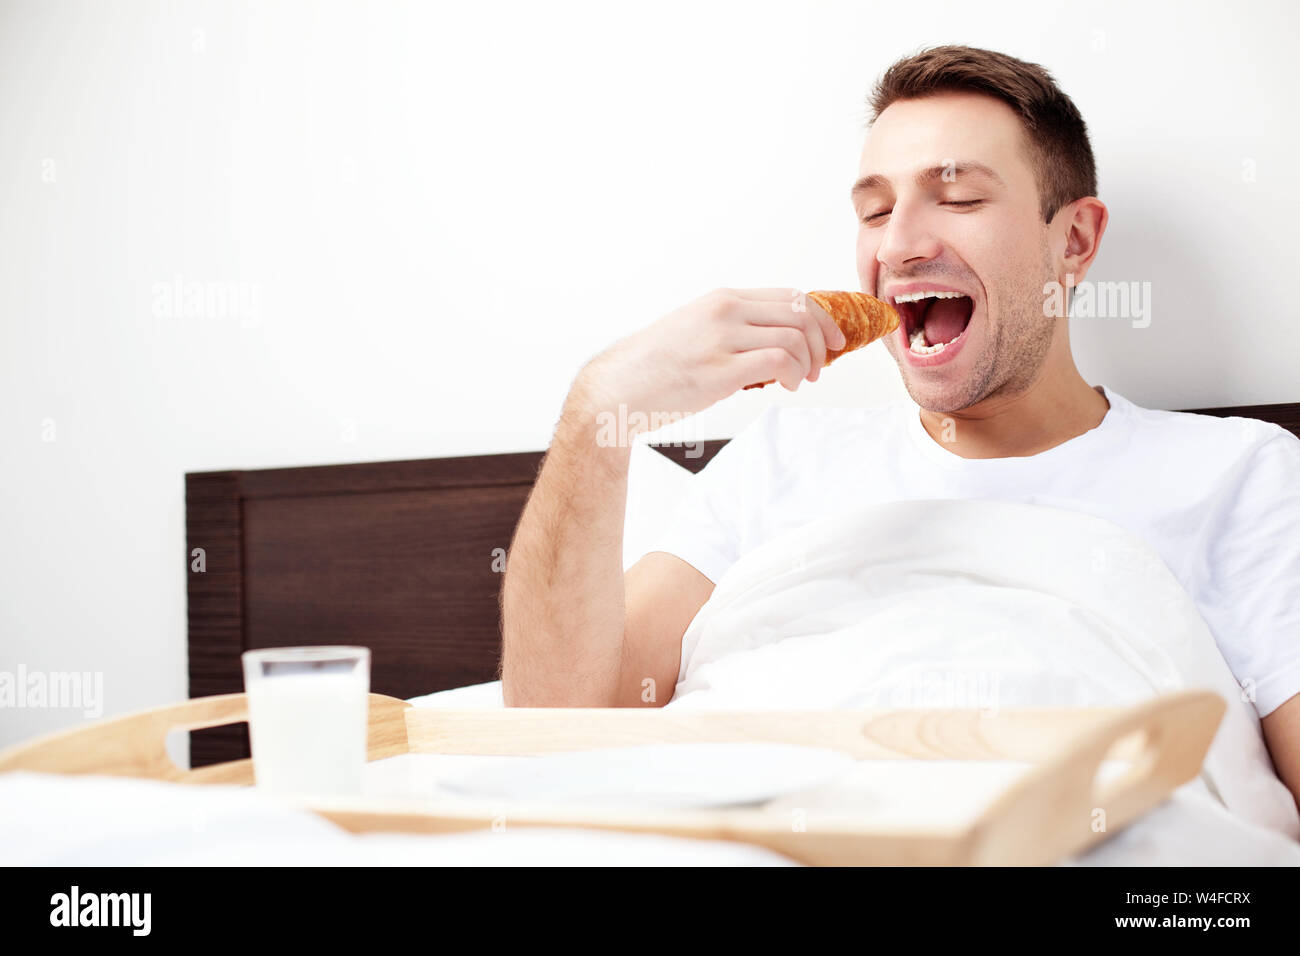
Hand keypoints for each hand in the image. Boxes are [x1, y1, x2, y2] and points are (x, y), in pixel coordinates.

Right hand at [576, 288, 847, 420]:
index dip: (821, 318)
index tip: (832, 341)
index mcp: (722, 299)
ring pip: (796, 337)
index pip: (790, 296)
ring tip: (800, 381)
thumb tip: (775, 348)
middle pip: (801, 313)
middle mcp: (725, 311)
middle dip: (823, 342)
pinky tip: (786, 386)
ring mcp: (722, 339)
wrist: (617, 388)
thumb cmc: (655, 368)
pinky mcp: (720, 370)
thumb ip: (734, 331)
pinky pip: (779, 361)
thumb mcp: (696, 332)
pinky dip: (794, 374)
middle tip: (820, 368)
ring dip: (809, 363)